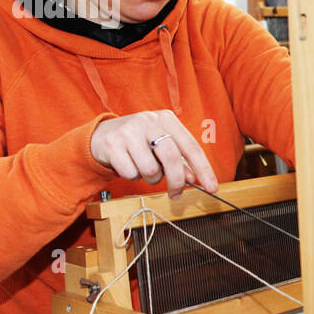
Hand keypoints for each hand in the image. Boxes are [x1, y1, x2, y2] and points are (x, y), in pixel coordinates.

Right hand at [90, 110, 216, 197]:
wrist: (101, 135)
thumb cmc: (139, 142)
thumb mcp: (161, 146)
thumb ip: (179, 161)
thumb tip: (193, 179)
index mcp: (166, 119)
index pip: (191, 147)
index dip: (203, 169)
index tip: (212, 187)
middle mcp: (149, 121)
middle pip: (172, 159)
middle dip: (177, 182)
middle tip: (176, 194)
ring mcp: (129, 131)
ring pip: (151, 170)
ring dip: (150, 178)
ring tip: (144, 169)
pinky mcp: (112, 143)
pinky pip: (131, 173)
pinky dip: (132, 176)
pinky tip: (128, 165)